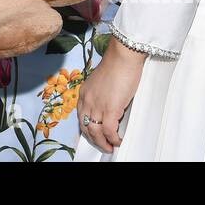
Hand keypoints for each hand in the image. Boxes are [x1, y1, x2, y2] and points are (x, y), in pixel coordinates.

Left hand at [78, 38, 144, 153]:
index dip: (87, 128)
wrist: (123, 57)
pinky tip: (118, 141)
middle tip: (102, 145)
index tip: (93, 135)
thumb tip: (109, 106)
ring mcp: (97, 105)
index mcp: (84, 93)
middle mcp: (87, 100)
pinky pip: (108, 131)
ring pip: (95, 132)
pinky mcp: (110, 109)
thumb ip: (101, 94)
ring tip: (110, 147)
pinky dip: (113, 139)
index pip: (81, 116)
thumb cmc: (117, 66)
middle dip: (93, 139)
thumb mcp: (103, 82)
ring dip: (102, 143)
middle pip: (86, 127)